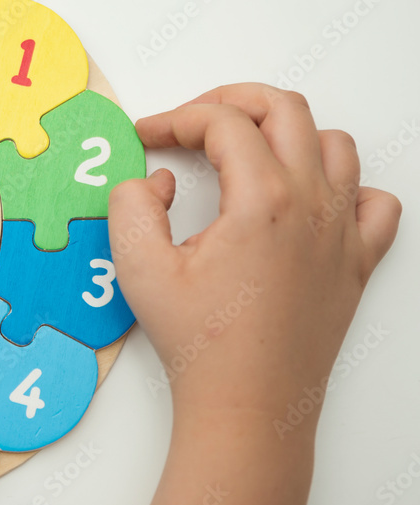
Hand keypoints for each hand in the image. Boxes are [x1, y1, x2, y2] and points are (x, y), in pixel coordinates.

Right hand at [110, 83, 400, 504]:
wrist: (248, 403)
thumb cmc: (200, 342)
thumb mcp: (139, 268)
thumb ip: (131, 204)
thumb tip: (155, 179)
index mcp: (260, 200)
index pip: (220, 122)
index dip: (174, 119)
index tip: (148, 136)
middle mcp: (311, 205)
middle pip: (284, 109)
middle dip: (231, 101)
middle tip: (194, 120)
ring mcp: (341, 232)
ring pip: (334, 144)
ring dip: (287, 133)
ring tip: (247, 152)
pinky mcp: (355, 262)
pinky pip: (374, 201)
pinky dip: (346, 185)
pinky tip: (309, 200)